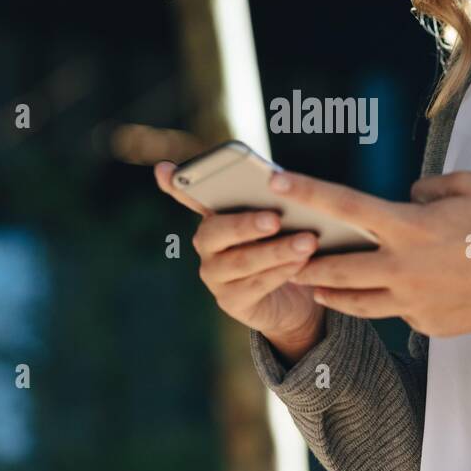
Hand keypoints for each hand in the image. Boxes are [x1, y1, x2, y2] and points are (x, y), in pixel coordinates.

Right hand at [153, 161, 324, 355]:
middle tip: (275, 218)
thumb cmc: (287, 243)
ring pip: (241, 261)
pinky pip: (255, 285)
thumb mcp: (283, 219)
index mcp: (214, 215)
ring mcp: (214, 275)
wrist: (297, 295)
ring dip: (276, 251)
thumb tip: (281, 185)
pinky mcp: (230, 301)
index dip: (174, 183)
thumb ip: (273, 200)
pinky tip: (301, 264)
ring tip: (307, 241)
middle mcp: (206, 244)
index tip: (163, 169)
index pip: (188, 195)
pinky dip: (280, 273)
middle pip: (215, 231)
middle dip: (245, 225)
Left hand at [274, 169, 470, 336]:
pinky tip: (374, 293)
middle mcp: (403, 266)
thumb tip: (405, 198)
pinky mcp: (425, 324)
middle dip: (301, 260)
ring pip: (353, 300)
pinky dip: (380, 301)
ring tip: (310, 281)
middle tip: (280, 253)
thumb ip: (427, 187)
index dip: (306, 192)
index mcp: (410, 226)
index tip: (275, 181)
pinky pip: (391, 312)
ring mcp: (412, 300)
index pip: (344, 205)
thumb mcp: (468, 186)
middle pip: (334, 267)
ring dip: (327, 289)